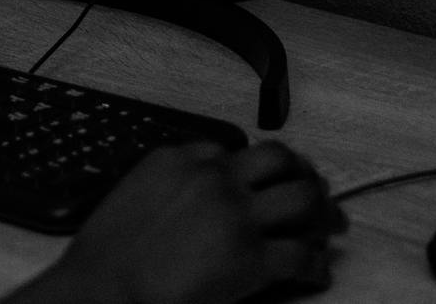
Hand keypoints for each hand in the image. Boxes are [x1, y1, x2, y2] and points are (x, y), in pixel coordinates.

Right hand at [1, 140, 345, 303]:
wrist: (104, 288)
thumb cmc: (107, 253)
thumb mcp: (133, 192)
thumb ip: (169, 181)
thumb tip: (194, 191)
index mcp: (181, 159)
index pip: (233, 148)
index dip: (255, 167)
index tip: (264, 180)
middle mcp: (216, 178)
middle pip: (279, 159)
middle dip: (301, 173)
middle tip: (312, 190)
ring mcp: (238, 216)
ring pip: (303, 197)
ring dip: (323, 210)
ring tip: (331, 224)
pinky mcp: (253, 259)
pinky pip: (301, 255)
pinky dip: (315, 265)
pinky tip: (315, 273)